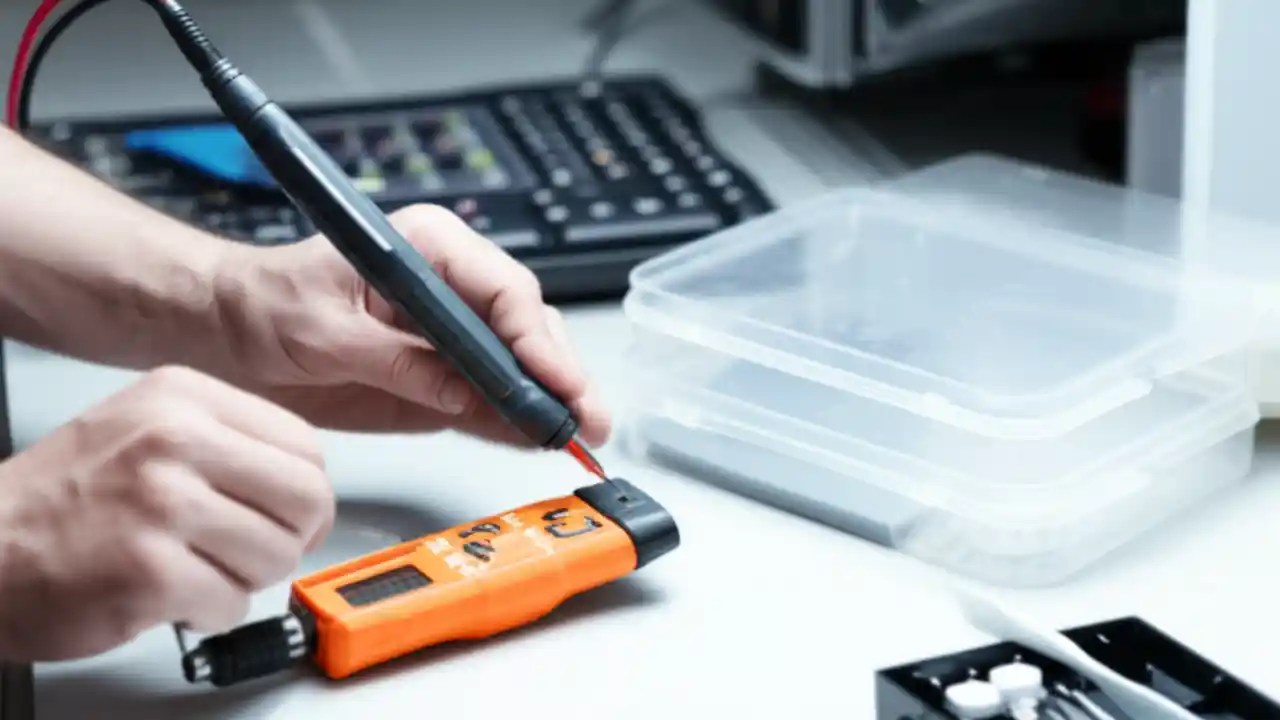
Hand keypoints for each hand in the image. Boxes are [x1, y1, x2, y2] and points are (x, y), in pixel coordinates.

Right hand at [0, 366, 332, 661]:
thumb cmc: (64, 498)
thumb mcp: (148, 428)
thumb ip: (229, 443)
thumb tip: (308, 482)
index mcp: (184, 398)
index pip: (306, 447)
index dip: (306, 494)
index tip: (286, 515)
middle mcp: (176, 440)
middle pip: (306, 500)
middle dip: (289, 538)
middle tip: (249, 550)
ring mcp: (163, 505)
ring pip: (277, 555)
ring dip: (243, 578)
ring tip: (193, 567)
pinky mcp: (151, 571)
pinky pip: (232, 603)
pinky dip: (208, 612)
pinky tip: (169, 595)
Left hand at [209, 205, 609, 445]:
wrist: (228, 333)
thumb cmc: (265, 304)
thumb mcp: (322, 330)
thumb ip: (394, 360)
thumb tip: (461, 390)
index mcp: (429, 248)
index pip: (503, 289)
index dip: (535, 337)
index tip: (556, 380)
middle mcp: (450, 287)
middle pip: (527, 327)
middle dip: (560, 373)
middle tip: (585, 416)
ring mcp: (449, 336)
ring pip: (519, 366)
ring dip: (551, 402)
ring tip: (583, 435)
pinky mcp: (439, 378)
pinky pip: (487, 401)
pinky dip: (515, 423)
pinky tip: (541, 440)